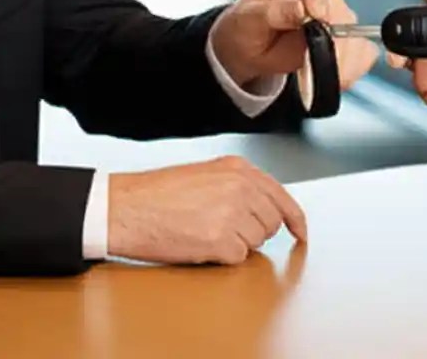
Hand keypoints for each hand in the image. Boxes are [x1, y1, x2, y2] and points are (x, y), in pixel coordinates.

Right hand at [107, 156, 306, 264]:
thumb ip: (238, 186)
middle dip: (254, 233)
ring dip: (235, 244)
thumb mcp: (206, 175)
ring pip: (256, 242)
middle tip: (223, 231)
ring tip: (203, 231)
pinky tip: (198, 243)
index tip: (301, 233)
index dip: (295, 219)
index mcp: (239, 169)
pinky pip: (238, 258)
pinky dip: (221, 257)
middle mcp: (241, 187)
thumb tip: (262, 210)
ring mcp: (232, 213)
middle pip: (271, 223)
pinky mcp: (220, 239)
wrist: (125, 207)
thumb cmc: (157, 194)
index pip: (282, 197)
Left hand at [212, 0, 376, 90]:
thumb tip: (300, 10)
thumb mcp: (246, 21)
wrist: (248, 51)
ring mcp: (336, 14)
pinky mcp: (347, 37)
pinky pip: (361, 53)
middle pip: (339, 10)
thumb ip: (271, 13)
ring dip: (338, 60)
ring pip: (354, 35)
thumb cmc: (245, 28)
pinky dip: (348, 70)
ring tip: (313, 73)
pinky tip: (327, 76)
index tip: (317, 16)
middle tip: (312, 61)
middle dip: (329, 39)